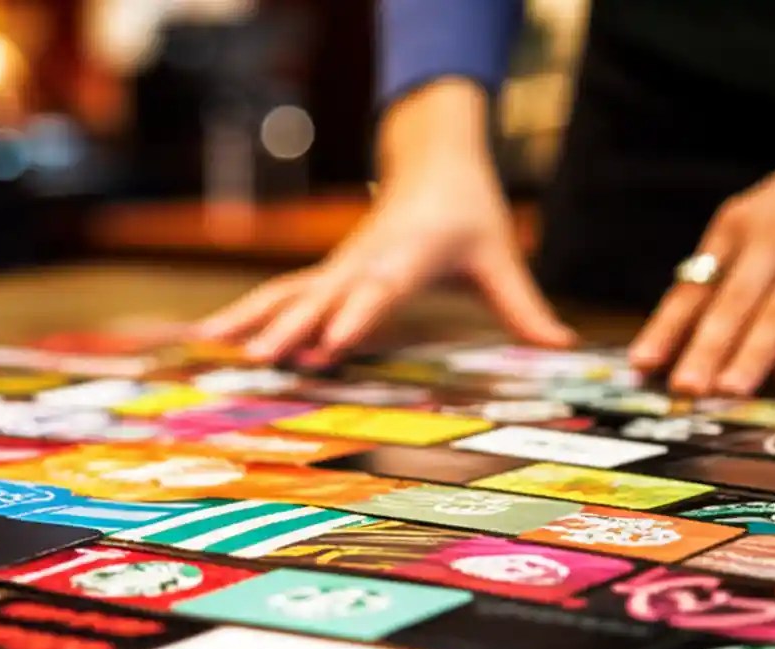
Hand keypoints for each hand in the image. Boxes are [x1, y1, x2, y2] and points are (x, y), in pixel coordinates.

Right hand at [196, 160, 576, 363]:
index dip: (353, 317)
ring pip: (286, 291)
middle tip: (258, 359)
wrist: (434, 164)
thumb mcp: (502, 257)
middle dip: (288, 327)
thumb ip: (524, 307)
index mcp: (406, 256)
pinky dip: (247, 313)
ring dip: (251, 318)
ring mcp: (337, 267)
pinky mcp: (325, 273)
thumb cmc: (470, 213)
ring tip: (210, 345)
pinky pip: (281, 294)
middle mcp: (362, 262)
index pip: (377, 291)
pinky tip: (214, 336)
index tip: (329, 345)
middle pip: (319, 294)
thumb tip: (564, 347)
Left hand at [630, 170, 774, 394]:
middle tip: (685, 387)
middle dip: (709, 345)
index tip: (640, 363)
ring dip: (756, 350)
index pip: (694, 286)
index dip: (667, 327)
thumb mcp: (754, 229)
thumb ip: (719, 279)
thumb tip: (663, 351)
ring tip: (729, 388)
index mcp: (738, 226)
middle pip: (736, 298)